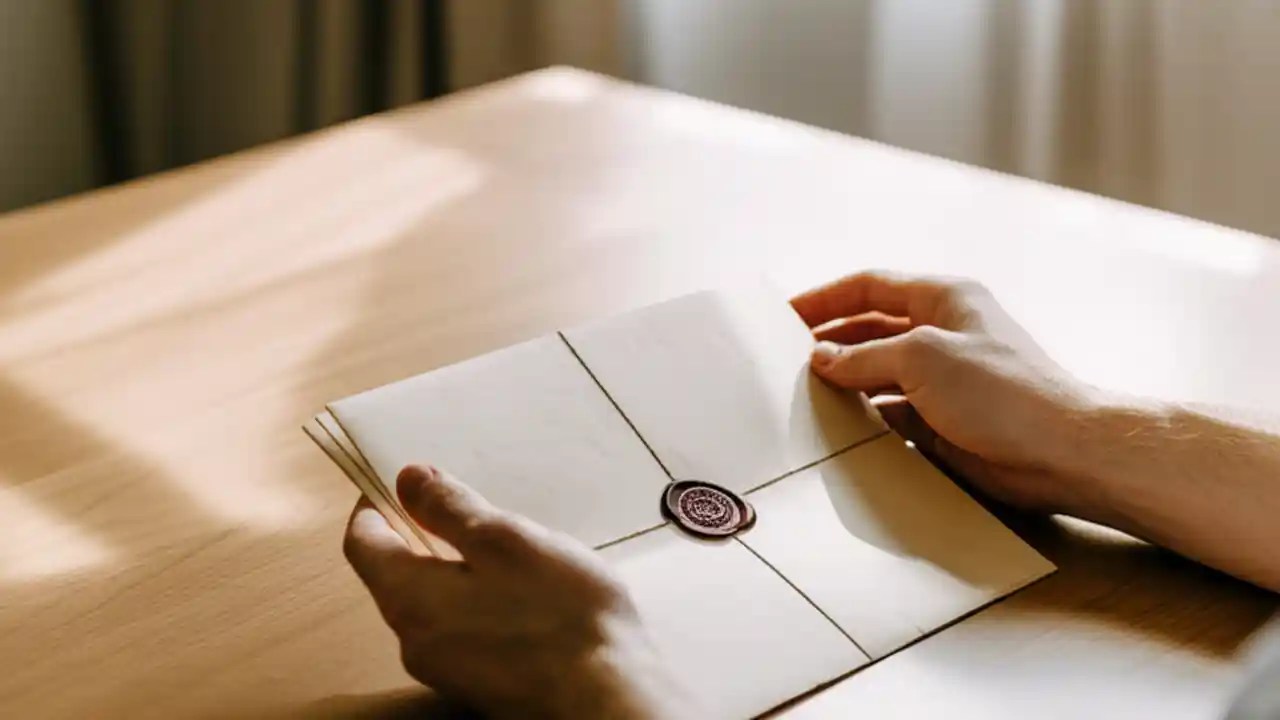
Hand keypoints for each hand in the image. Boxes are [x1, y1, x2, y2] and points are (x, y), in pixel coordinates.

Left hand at [343, 465, 693, 718]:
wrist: (609, 700)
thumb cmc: (562, 617)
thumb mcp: (507, 540)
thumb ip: (452, 508)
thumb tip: (408, 479)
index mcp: (411, 599)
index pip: (363, 543)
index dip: (376, 504)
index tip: (399, 480)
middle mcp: (415, 641)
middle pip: (397, 575)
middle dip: (424, 535)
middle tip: (466, 506)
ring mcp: (447, 669)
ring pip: (434, 604)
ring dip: (458, 570)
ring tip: (510, 549)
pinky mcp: (480, 684)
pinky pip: (463, 630)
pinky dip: (480, 601)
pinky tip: (525, 593)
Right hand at [791, 271, 1103, 515]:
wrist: (1060, 452)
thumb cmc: (1004, 392)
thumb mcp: (923, 358)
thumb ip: (865, 356)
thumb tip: (823, 359)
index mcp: (944, 299)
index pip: (870, 287)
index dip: (825, 298)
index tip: (786, 315)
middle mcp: (943, 334)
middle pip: (870, 330)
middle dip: (831, 343)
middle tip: (785, 361)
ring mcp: (944, 380)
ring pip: (878, 375)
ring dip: (845, 384)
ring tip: (803, 396)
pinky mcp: (944, 421)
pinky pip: (892, 414)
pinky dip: (865, 420)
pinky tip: (840, 429)